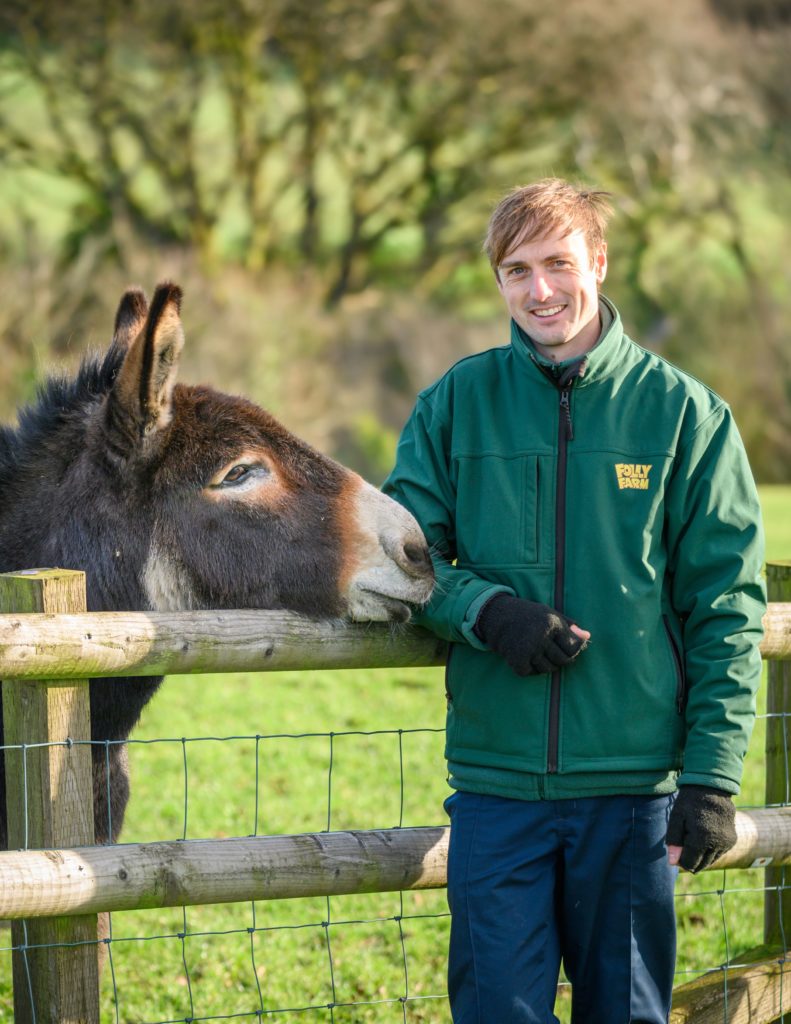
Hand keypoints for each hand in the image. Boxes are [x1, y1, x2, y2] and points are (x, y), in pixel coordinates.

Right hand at [474, 594, 589, 676]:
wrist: (496, 615)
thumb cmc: (528, 615)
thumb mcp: (549, 613)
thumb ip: (569, 626)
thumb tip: (587, 637)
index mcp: (551, 622)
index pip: (574, 647)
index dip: (573, 649)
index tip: (566, 647)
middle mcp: (541, 636)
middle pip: (563, 660)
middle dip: (561, 659)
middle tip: (552, 652)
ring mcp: (528, 650)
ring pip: (549, 669)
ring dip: (547, 665)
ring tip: (539, 653)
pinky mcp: (517, 661)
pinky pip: (532, 673)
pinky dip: (531, 669)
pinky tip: (527, 658)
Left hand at [666, 786, 736, 872]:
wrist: (712, 786)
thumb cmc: (690, 801)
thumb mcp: (676, 817)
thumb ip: (674, 841)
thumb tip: (673, 863)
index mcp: (701, 839)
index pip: (689, 863)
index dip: (680, 860)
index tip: (675, 849)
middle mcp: (717, 844)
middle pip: (701, 864)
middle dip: (690, 859)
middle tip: (682, 845)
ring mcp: (726, 842)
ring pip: (710, 860)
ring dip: (700, 855)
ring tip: (693, 837)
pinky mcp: (732, 840)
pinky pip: (718, 853)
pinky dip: (709, 850)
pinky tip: (703, 837)